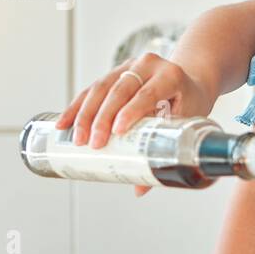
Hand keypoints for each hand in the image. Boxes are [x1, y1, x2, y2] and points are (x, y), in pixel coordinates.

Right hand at [55, 53, 215, 195]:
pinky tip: (63, 124)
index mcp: (170, 75)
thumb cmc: (190, 104)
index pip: (147, 93)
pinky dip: (76, 107)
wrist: (191, 81)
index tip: (117, 131)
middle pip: (120, 90)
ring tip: (76, 138)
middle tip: (94, 144)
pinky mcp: (115, 72)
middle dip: (103, 118)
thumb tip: (140, 189)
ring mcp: (129, 66)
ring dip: (85, 114)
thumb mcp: (185, 123)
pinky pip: (91, 89)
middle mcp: (148, 65)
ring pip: (101, 88)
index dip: (131, 111)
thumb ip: (165, 153)